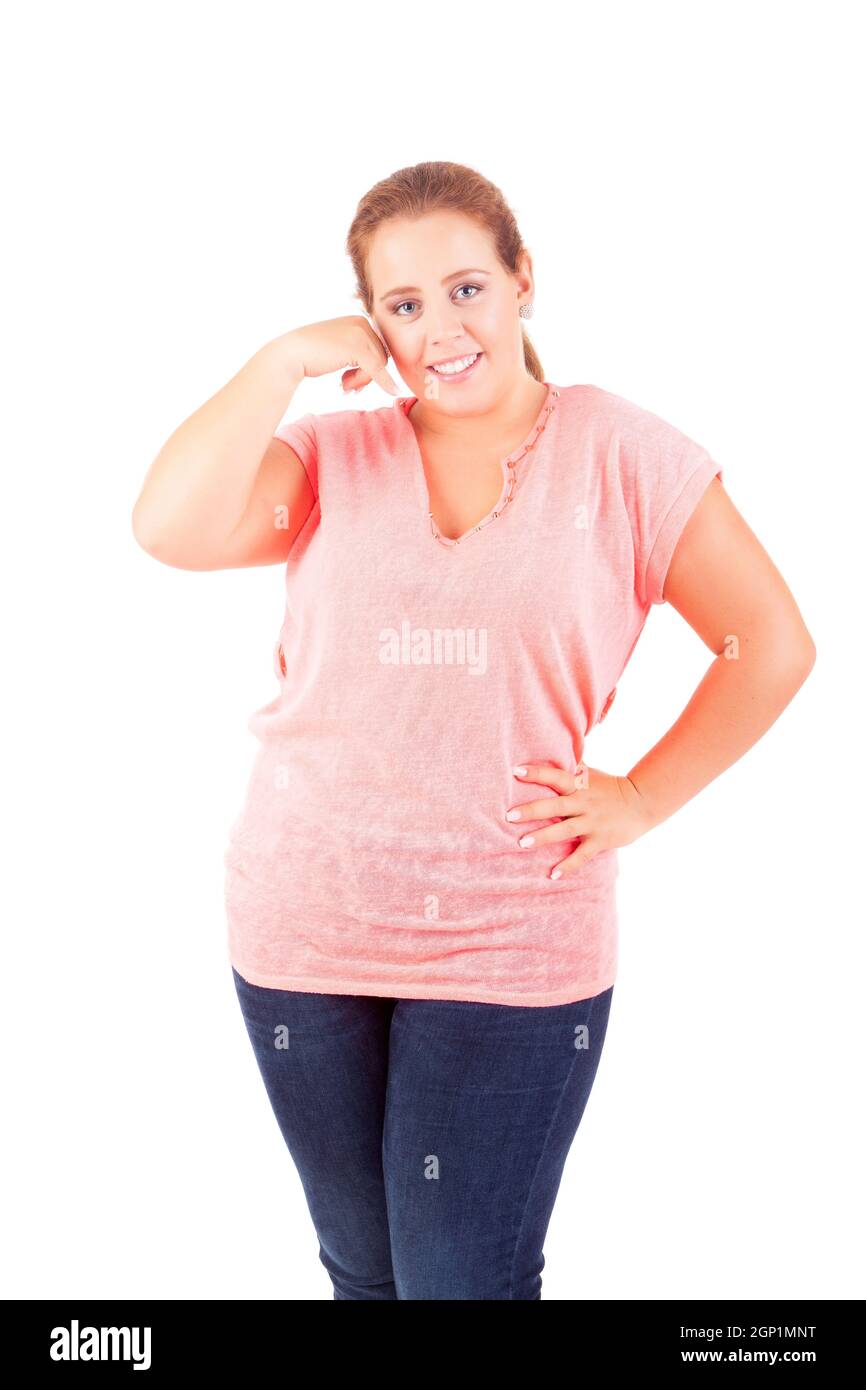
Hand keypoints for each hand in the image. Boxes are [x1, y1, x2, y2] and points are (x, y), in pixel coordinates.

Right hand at [281, 316, 400, 395]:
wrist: (290, 355)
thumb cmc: (311, 355)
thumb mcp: (339, 349)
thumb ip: (358, 352)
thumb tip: (382, 370)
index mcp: (358, 321)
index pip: (377, 348)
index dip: (369, 368)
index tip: (349, 378)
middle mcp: (361, 322)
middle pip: (381, 356)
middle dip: (366, 375)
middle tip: (346, 385)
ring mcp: (360, 334)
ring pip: (379, 365)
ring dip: (362, 380)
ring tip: (343, 385)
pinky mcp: (358, 349)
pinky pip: (378, 370)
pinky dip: (387, 383)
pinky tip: (394, 393)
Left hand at [505, 762, 655, 878]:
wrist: (642, 802)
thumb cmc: (610, 787)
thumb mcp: (591, 774)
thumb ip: (572, 766)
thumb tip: (552, 746)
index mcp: (579, 785)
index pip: (555, 776)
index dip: (536, 773)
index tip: (516, 771)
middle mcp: (583, 803)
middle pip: (555, 805)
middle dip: (532, 810)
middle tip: (509, 815)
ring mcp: (592, 822)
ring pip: (565, 830)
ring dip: (543, 837)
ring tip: (522, 844)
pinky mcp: (600, 840)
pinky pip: (582, 855)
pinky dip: (568, 866)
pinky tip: (552, 875)